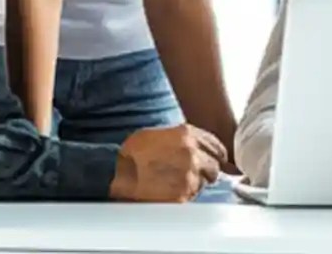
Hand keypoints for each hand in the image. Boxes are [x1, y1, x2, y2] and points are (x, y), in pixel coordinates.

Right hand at [110, 124, 226, 201]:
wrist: (114, 173)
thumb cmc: (132, 154)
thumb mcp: (159, 134)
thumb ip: (182, 138)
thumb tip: (196, 146)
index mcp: (187, 134)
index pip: (216, 146)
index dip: (217, 155)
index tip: (216, 160)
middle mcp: (192, 152)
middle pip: (215, 166)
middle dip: (207, 171)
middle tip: (193, 175)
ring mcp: (189, 174)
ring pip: (205, 182)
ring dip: (195, 184)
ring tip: (176, 183)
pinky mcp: (183, 193)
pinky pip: (193, 196)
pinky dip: (186, 195)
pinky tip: (171, 192)